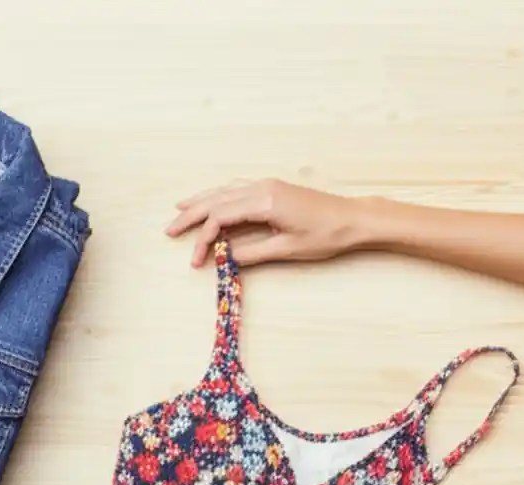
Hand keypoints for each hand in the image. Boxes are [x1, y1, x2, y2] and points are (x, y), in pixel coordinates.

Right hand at [166, 179, 369, 267]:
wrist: (353, 218)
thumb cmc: (325, 235)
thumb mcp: (287, 250)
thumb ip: (251, 252)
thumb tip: (224, 257)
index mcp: (264, 202)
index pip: (220, 218)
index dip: (203, 239)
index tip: (197, 261)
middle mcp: (261, 188)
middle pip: (215, 200)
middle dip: (191, 215)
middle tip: (169, 230)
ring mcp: (266, 185)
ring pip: (223, 190)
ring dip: (200, 201)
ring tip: (179, 209)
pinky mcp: (272, 188)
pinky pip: (236, 188)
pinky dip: (218, 195)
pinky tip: (210, 200)